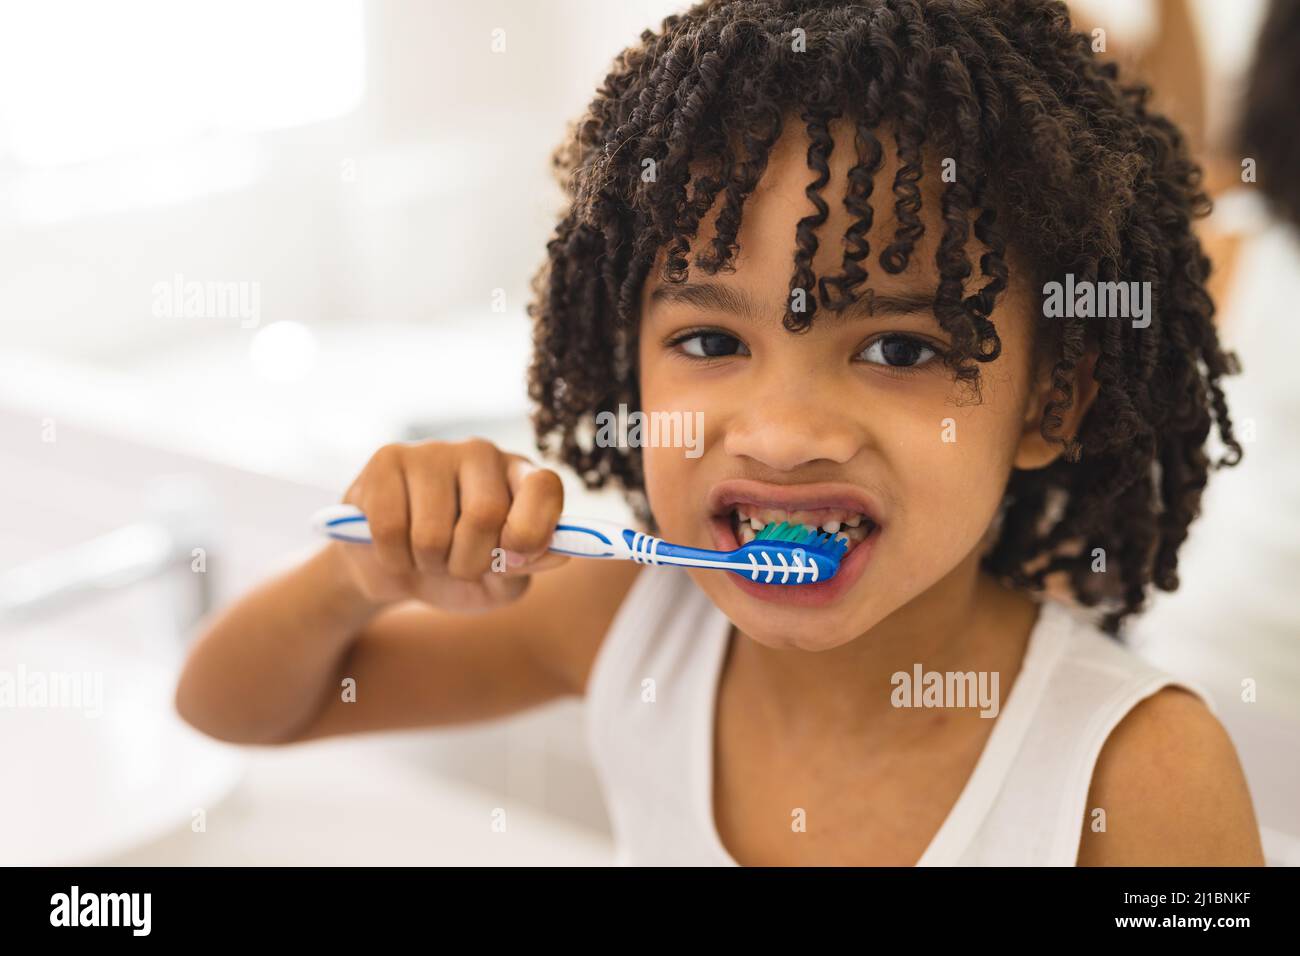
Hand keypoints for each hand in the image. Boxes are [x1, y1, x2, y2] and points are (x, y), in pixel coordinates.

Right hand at [332, 438, 568, 612]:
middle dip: (469, 563)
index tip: (512, 561)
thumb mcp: (500, 582)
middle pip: (485, 514)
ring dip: (428, 564)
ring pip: (432, 531)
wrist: (395, 569)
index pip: (544, 486)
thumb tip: (559, 551)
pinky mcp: (387, 460)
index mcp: (521, 477)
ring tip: (426, 556)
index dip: (531, 533)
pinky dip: (394, 558)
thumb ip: (529, 566)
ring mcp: (433, 452)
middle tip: (458, 566)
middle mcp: (482, 454)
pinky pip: (390, 529)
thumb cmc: (457, 570)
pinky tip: (395, 548)